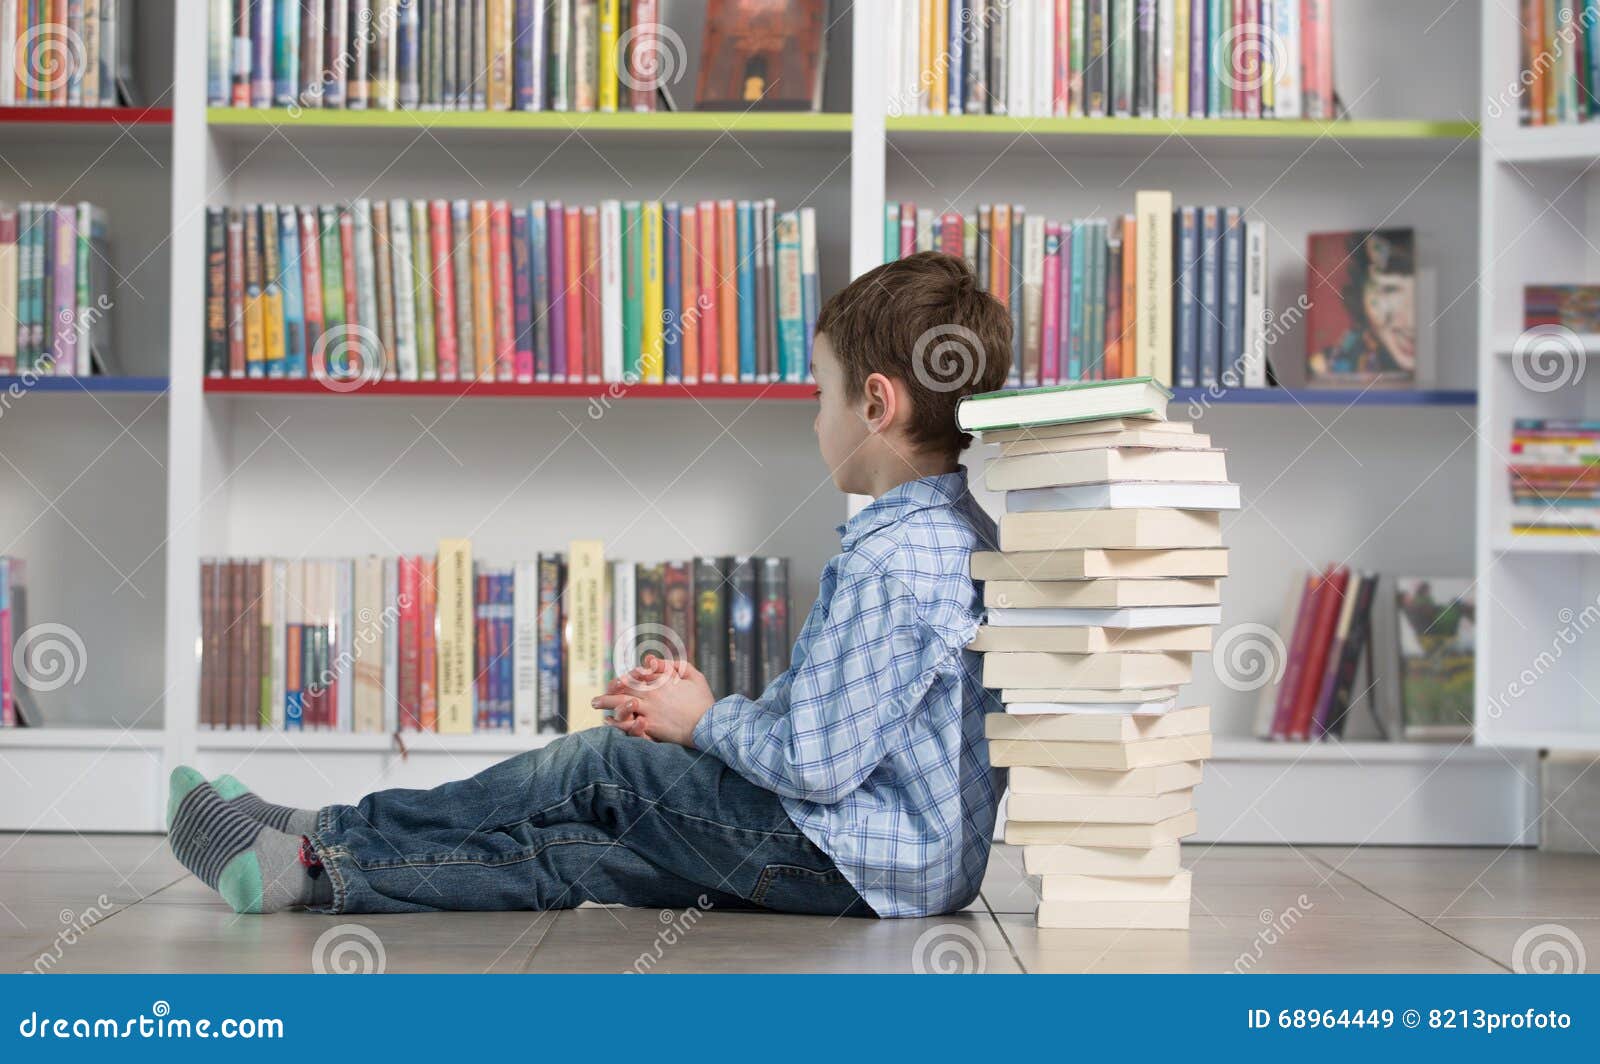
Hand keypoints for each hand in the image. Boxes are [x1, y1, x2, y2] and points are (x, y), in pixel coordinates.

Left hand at [592, 656, 714, 747]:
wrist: (709, 725)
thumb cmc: (704, 701)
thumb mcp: (694, 676)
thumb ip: (674, 665)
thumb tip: (650, 659)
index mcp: (662, 680)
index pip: (637, 676)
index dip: (625, 677)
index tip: (617, 681)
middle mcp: (652, 693)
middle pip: (624, 688)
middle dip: (609, 689)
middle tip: (598, 695)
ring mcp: (650, 709)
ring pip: (621, 703)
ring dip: (606, 702)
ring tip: (595, 704)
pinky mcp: (651, 726)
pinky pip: (628, 723)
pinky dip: (617, 722)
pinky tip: (608, 722)